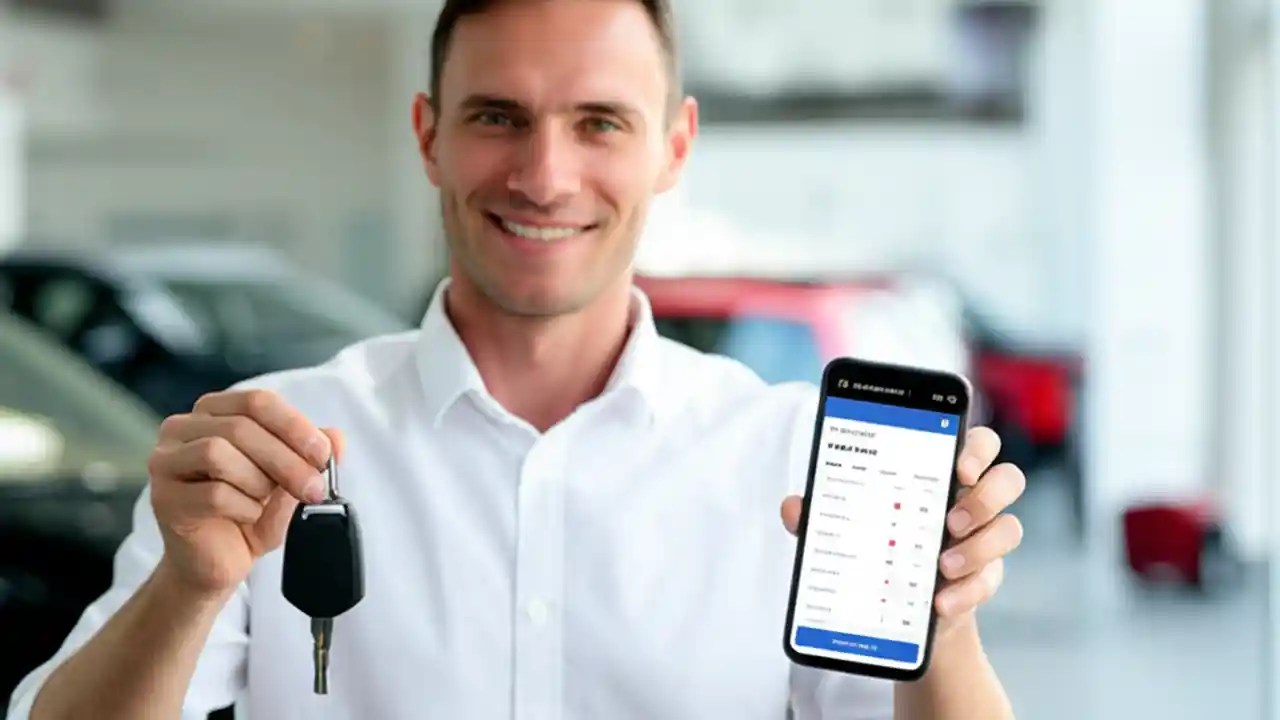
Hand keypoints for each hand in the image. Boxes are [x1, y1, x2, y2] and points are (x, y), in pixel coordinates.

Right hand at [148, 389, 343, 596]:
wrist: (216, 564)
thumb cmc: (248, 514)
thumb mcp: (288, 482)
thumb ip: (309, 456)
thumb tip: (336, 436)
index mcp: (214, 412)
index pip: (257, 402)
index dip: (295, 425)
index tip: (323, 454)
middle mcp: (181, 429)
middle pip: (240, 426)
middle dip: (286, 458)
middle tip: (313, 487)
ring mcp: (165, 462)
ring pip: (218, 452)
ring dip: (260, 480)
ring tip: (269, 500)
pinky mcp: (163, 499)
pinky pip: (212, 492)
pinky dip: (243, 506)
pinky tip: (248, 516)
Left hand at [780, 426, 1024, 633]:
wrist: (901, 605)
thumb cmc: (877, 544)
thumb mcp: (848, 528)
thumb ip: (824, 514)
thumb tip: (793, 507)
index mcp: (942, 473)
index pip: (977, 442)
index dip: (977, 448)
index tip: (958, 466)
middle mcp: (973, 501)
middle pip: (1008, 478)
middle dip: (987, 495)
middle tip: (951, 518)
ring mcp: (984, 539)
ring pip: (1010, 528)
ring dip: (980, 546)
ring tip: (942, 564)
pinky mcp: (985, 577)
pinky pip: (992, 580)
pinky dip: (966, 592)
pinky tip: (938, 602)